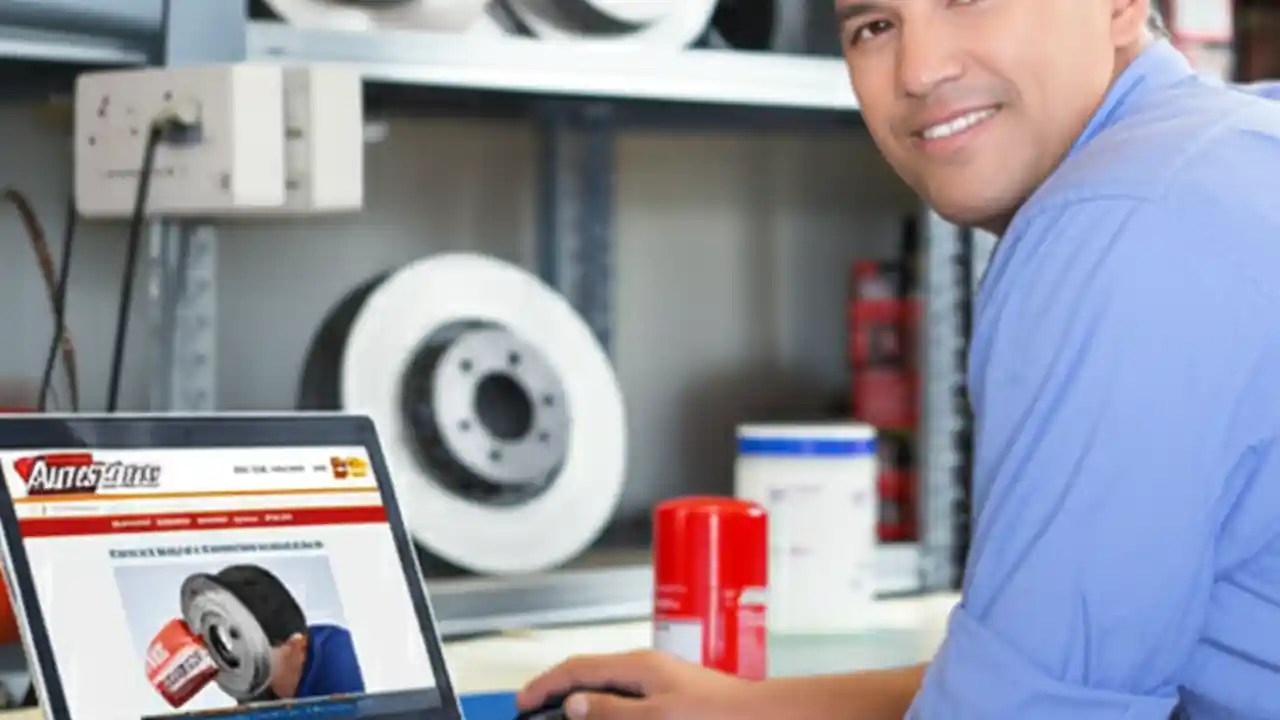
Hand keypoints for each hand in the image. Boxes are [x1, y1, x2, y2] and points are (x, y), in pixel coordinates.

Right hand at [516, 650, 758, 719]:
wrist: (761, 718)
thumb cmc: (716, 716)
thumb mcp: (657, 718)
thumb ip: (612, 712)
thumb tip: (574, 705)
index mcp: (638, 667)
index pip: (578, 669)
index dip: (545, 685)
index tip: (521, 703)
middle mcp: (645, 669)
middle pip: (588, 675)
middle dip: (557, 690)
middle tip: (532, 710)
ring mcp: (658, 681)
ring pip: (606, 686)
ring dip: (581, 701)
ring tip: (560, 716)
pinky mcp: (669, 696)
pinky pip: (625, 698)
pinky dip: (605, 707)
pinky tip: (603, 717)